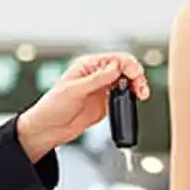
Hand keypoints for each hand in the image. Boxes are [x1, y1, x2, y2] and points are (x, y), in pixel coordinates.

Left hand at [16, 52, 150, 161]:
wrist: (48, 129)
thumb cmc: (52, 106)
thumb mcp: (73, 91)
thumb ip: (95, 80)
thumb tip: (114, 68)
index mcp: (88, 66)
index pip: (115, 59)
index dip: (129, 66)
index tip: (136, 76)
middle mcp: (97, 75)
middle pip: (125, 69)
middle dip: (136, 76)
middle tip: (141, 89)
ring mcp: (102, 89)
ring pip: (127, 82)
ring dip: (136, 87)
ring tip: (141, 95)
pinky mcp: (104, 104)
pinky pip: (122, 97)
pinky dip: (130, 99)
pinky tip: (131, 103)